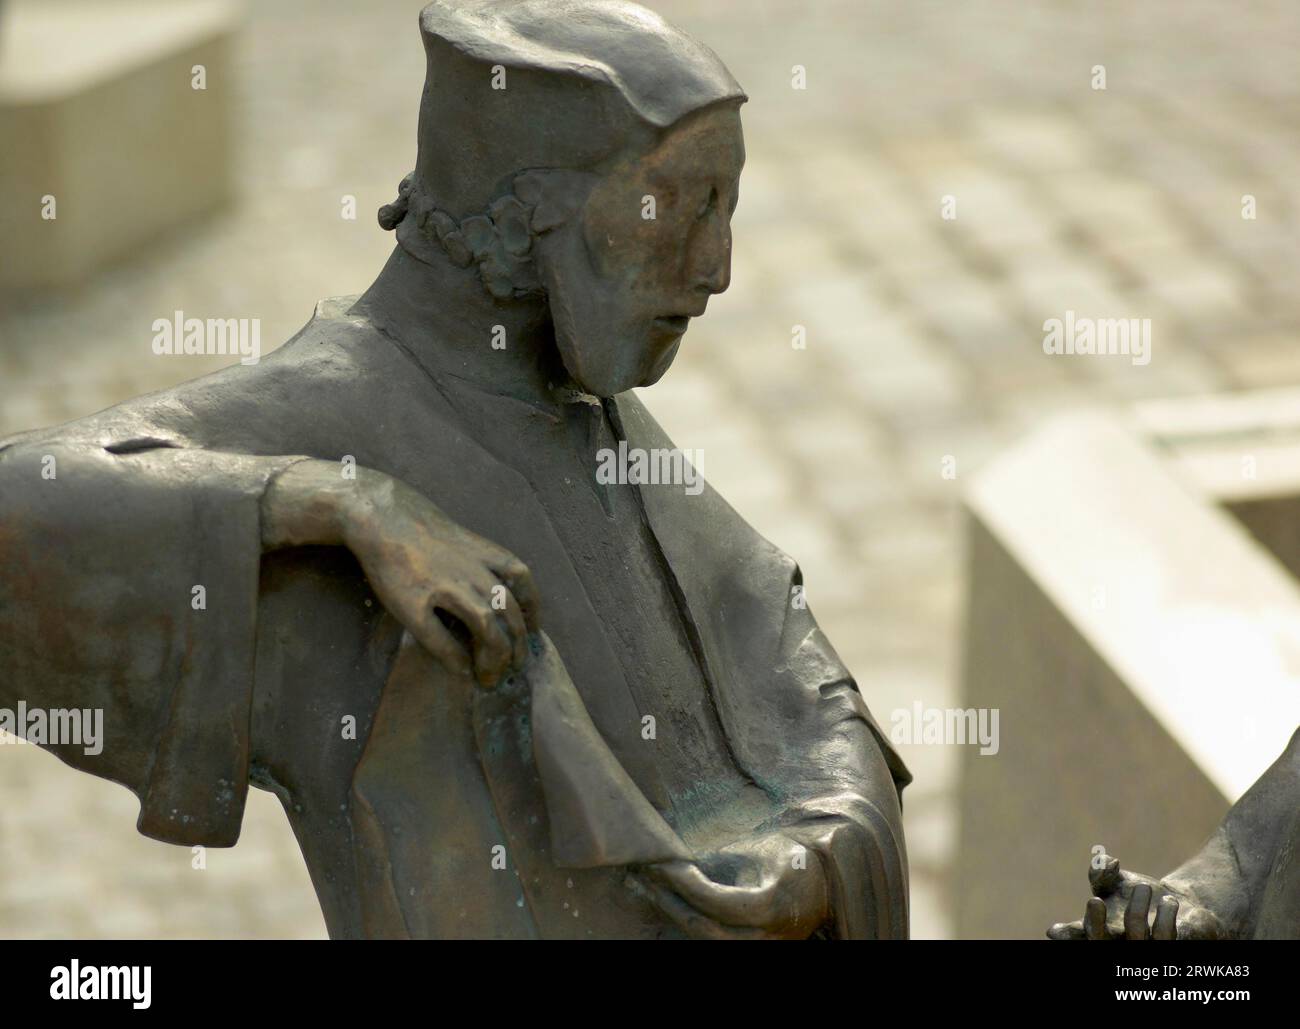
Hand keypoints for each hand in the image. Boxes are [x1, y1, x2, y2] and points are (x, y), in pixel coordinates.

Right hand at [263, 461, 538, 685]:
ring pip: (485, 625)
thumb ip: (486, 566)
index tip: (532, 637)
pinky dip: (454, 658)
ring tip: (490, 677)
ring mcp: (444, 585)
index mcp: (486, 554)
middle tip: (513, 668)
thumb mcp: (466, 541)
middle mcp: (471, 570)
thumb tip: (503, 598)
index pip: (524, 585)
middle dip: (516, 646)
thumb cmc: (423, 531)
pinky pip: (439, 637)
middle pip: (509, 612)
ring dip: (493, 656)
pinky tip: (460, 670)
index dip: (532, 614)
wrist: (382, 514)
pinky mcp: (413, 601)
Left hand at [629, 832, 828, 938]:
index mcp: (770, 907)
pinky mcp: (753, 950)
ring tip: (651, 891)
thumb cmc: (793, 860)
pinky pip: (715, 943)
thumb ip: (723, 859)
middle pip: (704, 930)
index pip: (716, 902)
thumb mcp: (762, 850)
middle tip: (648, 878)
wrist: (825, 886)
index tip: (664, 864)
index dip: (685, 884)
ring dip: (675, 917)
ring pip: (706, 942)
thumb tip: (677, 861)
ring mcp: (760, 950)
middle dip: (671, 903)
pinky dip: (689, 927)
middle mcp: (765, 937)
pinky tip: (671, 907)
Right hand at [1047, 853, 1224, 939]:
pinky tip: (1170, 902)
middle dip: (1094, 925)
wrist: (1178, 905)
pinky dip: (1165, 913)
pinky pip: (1164, 936)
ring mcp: (1143, 949)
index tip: (1055, 931)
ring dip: (1138, 905)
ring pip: (1134, 933)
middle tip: (1094, 901)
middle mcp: (1117, 944)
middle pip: (1098, 944)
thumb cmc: (1139, 896)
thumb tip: (1105, 860)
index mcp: (1099, 929)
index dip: (1065, 935)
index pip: (1076, 936)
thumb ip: (1103, 872)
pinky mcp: (1170, 949)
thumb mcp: (1117, 881)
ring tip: (1144, 887)